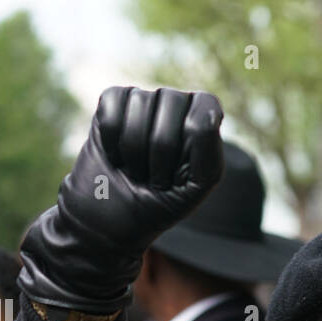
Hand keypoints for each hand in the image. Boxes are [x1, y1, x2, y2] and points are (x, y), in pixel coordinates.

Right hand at [18, 86, 223, 314]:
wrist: (111, 220)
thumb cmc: (160, 204)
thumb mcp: (195, 185)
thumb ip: (210, 148)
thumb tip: (210, 112)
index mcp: (202, 122)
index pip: (206, 104)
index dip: (192, 137)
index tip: (182, 169)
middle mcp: (175, 105)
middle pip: (171, 100)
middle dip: (161, 150)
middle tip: (155, 177)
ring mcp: (143, 101)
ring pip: (140, 101)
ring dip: (134, 148)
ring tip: (135, 169)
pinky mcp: (112, 102)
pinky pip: (112, 105)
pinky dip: (111, 139)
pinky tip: (115, 157)